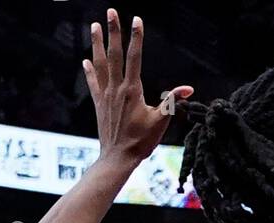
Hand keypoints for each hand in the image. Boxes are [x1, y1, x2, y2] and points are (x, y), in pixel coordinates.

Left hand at [83, 11, 192, 164]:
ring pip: (100, 63)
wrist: (118, 157)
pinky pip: (93, 82)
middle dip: (113, 31)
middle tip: (111, 11)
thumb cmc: (142, 141)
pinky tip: (85, 59)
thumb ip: (172, 101)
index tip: (136, 19)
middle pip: (114, 54)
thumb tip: (188, 89)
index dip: (136, 38)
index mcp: (132, 90)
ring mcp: (105, 95)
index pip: (134, 57)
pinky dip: (89, 70)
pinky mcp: (99, 103)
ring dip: (97, 43)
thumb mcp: (161, 122)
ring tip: (95, 26)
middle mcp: (116, 88)